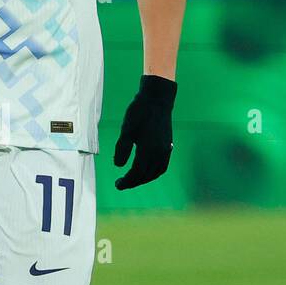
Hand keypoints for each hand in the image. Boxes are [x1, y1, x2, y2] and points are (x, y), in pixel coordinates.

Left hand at [114, 74, 176, 189]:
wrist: (157, 99)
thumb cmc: (140, 112)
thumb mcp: (126, 130)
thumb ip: (122, 149)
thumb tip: (118, 166)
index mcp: (148, 149)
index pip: (137, 173)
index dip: (127, 181)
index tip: (117, 185)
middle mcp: (159, 152)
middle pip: (146, 175)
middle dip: (133, 182)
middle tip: (121, 184)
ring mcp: (166, 150)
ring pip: (155, 172)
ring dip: (144, 179)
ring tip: (133, 180)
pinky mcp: (168, 146)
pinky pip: (162, 166)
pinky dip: (153, 173)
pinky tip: (147, 171)